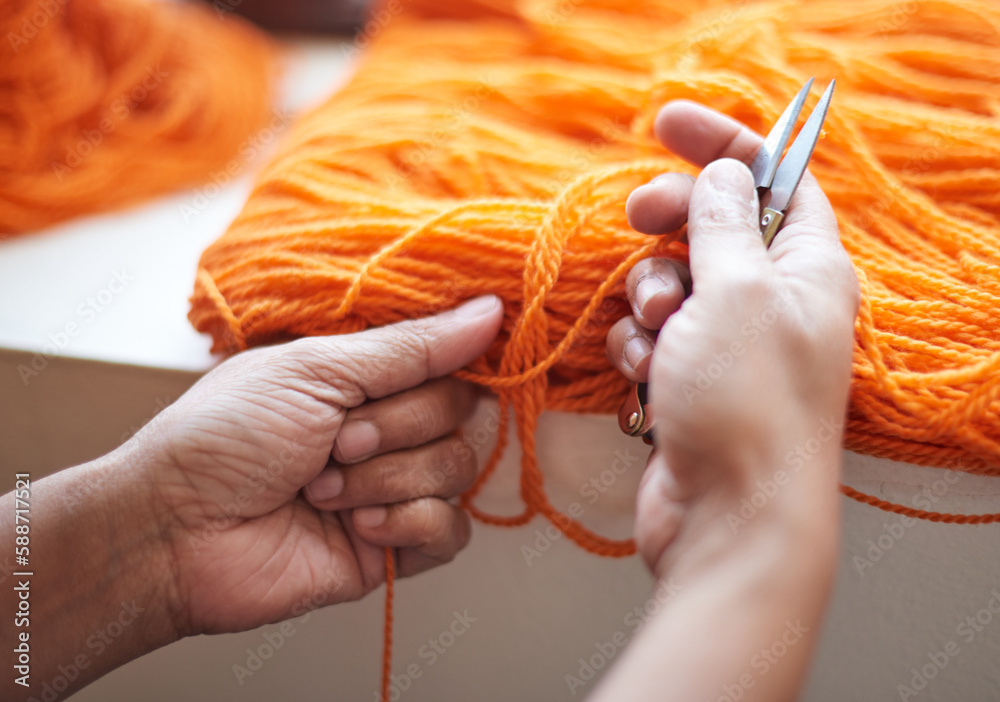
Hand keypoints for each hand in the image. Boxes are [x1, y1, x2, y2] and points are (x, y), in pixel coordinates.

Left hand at [137, 295, 502, 635]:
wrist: (174, 530)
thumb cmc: (227, 435)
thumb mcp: (317, 369)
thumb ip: (412, 347)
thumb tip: (491, 308)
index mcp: (366, 379)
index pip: (449, 363)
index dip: (442, 370)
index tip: (405, 378)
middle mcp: (386, 429)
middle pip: (458, 416)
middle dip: (394, 430)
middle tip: (334, 443)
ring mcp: (392, 488)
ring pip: (456, 471)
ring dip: (388, 478)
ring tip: (323, 490)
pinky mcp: (395, 549)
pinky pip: (452, 532)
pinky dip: (409, 524)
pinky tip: (359, 527)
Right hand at [607, 101, 858, 580]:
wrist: (730, 519)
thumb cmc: (746, 400)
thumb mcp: (734, 291)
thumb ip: (722, 223)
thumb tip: (722, 176)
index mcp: (809, 268)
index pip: (775, 180)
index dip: (724, 145)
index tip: (663, 123)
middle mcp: (773, 303)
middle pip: (712, 227)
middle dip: (668, 222)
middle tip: (639, 216)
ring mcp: (729, 347)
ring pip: (669, 283)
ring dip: (647, 297)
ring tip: (657, 331)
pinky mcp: (690, 384)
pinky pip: (651, 338)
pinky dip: (639, 347)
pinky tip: (644, 375)